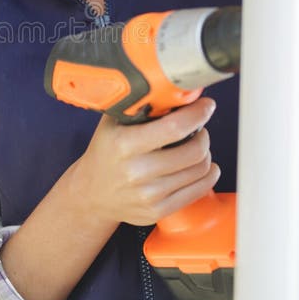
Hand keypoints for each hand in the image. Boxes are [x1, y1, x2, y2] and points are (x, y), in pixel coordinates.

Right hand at [69, 97, 219, 226]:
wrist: (91, 194)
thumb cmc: (106, 153)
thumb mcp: (112, 123)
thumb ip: (138, 105)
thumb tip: (174, 89)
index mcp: (124, 144)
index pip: (174, 127)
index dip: (198, 114)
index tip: (206, 106)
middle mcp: (137, 171)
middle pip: (194, 151)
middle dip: (203, 134)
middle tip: (198, 128)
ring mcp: (149, 195)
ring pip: (200, 170)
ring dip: (205, 153)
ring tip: (196, 146)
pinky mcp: (158, 211)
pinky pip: (198, 191)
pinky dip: (208, 175)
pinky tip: (203, 166)